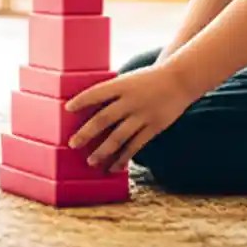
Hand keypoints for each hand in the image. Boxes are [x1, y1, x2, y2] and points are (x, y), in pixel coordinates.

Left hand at [65, 64, 196, 172]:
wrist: (179, 80)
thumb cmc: (148, 79)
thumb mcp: (128, 80)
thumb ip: (112, 93)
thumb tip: (88, 108)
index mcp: (122, 85)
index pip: (97, 92)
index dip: (82, 100)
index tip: (67, 108)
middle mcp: (131, 100)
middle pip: (104, 118)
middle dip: (87, 133)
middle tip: (72, 144)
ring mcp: (143, 115)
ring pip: (119, 137)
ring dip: (103, 151)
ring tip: (90, 161)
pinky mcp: (154, 127)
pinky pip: (136, 146)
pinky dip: (123, 157)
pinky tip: (113, 167)